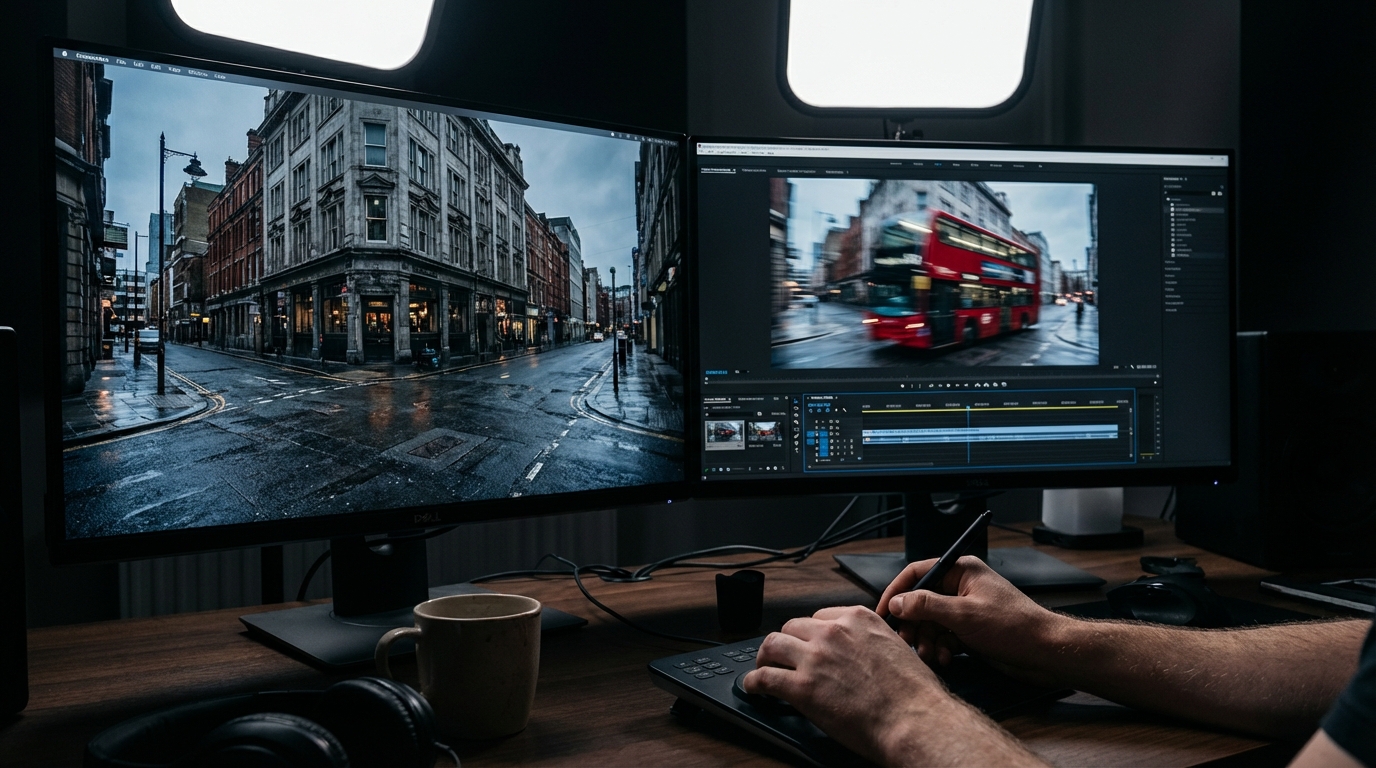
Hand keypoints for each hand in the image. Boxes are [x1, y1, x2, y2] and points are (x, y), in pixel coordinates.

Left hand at [741, 606, 950, 764]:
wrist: (915, 720)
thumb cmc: (914, 693)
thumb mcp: (896, 648)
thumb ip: (871, 642)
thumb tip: (861, 653)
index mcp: (857, 619)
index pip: (819, 617)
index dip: (810, 633)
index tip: (807, 643)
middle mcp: (833, 632)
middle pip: (793, 627)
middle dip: (787, 642)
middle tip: (784, 656)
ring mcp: (815, 658)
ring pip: (773, 644)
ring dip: (765, 656)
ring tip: (763, 666)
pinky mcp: (802, 687)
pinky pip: (764, 677)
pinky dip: (754, 681)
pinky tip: (753, 687)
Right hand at [878, 556, 1068, 685]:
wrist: (1044, 652)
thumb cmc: (1013, 627)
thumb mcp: (963, 615)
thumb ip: (926, 606)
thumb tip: (897, 603)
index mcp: (961, 570)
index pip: (917, 573)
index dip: (897, 592)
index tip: (883, 612)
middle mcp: (962, 586)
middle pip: (922, 601)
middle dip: (913, 623)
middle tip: (906, 642)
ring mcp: (966, 608)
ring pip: (931, 621)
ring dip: (927, 639)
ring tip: (930, 655)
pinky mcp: (971, 629)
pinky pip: (944, 635)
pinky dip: (941, 647)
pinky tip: (945, 658)